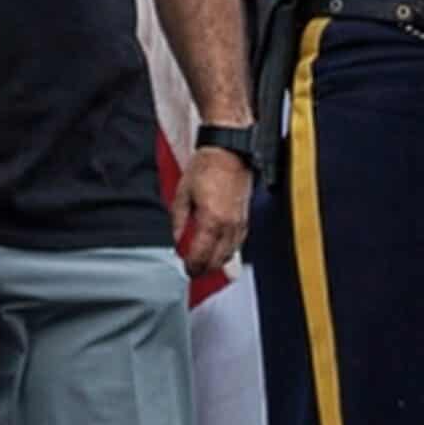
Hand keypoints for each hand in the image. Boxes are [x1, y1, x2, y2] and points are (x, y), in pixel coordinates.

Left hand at [173, 145, 251, 277]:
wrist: (229, 152)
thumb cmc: (207, 167)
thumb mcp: (182, 194)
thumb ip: (179, 221)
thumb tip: (178, 238)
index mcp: (211, 219)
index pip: (202, 255)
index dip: (193, 266)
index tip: (186, 270)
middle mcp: (229, 225)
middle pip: (218, 259)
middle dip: (205, 269)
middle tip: (193, 272)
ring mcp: (240, 222)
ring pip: (230, 253)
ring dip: (218, 263)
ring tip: (205, 265)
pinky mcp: (246, 218)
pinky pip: (238, 243)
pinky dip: (229, 251)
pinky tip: (221, 252)